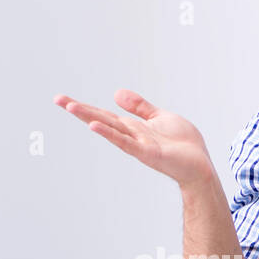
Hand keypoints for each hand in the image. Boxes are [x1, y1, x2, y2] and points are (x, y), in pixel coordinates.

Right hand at [54, 89, 213, 187]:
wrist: (200, 165)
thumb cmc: (183, 144)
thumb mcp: (160, 117)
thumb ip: (139, 107)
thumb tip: (115, 93)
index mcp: (133, 127)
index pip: (104, 114)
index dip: (85, 107)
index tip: (64, 100)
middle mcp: (131, 135)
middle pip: (101, 119)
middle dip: (80, 110)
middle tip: (58, 100)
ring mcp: (138, 145)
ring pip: (109, 129)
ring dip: (90, 118)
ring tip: (71, 107)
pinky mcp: (148, 153)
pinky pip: (126, 143)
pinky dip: (110, 134)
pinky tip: (96, 127)